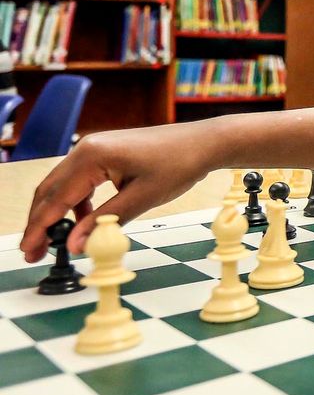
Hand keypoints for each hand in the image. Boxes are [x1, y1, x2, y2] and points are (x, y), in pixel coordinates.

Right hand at [20, 123, 217, 262]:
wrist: (204, 142)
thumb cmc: (179, 164)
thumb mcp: (141, 199)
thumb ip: (105, 222)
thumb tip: (74, 244)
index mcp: (92, 156)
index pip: (56, 198)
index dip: (40, 227)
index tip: (28, 250)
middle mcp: (86, 148)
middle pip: (50, 190)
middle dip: (40, 222)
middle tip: (33, 252)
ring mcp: (94, 149)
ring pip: (63, 186)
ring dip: (56, 213)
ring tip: (54, 243)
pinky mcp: (105, 154)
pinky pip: (81, 181)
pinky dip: (76, 203)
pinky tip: (82, 223)